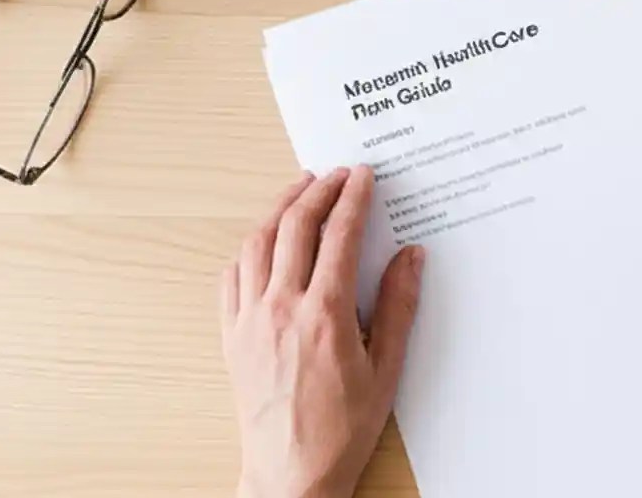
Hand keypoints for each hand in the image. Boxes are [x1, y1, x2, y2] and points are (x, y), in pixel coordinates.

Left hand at [220, 167, 424, 497]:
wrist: (292, 473)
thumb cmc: (341, 429)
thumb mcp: (386, 369)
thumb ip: (398, 306)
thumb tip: (410, 257)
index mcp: (325, 314)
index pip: (339, 235)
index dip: (352, 197)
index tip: (362, 176)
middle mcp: (281, 308)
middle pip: (294, 226)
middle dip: (317, 190)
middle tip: (335, 173)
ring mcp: (249, 320)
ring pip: (257, 243)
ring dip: (278, 208)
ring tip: (298, 190)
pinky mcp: (231, 336)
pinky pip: (231, 276)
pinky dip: (249, 248)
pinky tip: (263, 241)